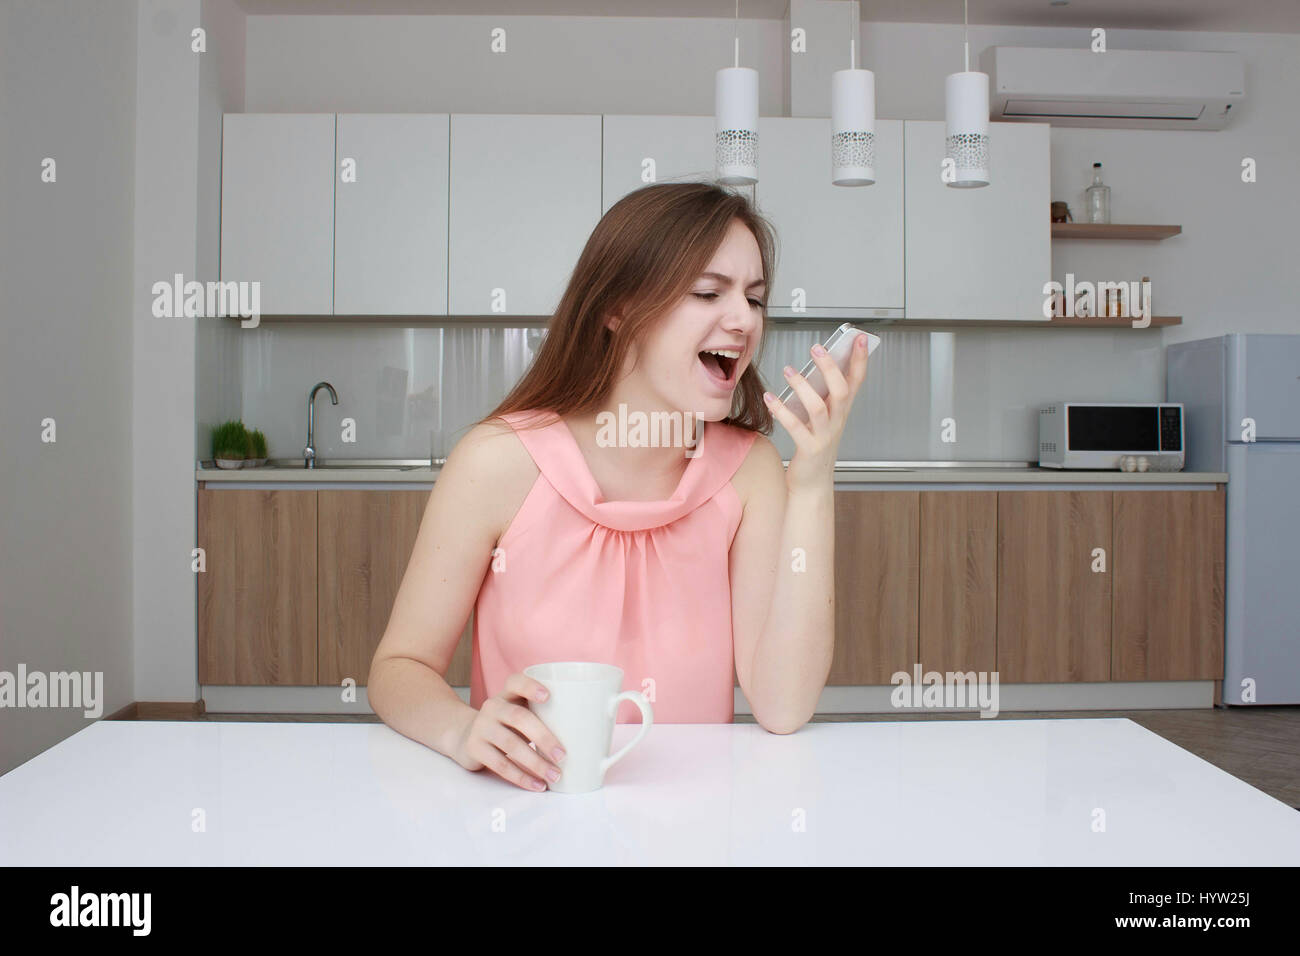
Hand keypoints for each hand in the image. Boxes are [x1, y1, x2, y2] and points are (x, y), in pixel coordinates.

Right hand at [451, 672, 565, 791]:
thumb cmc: (507, 724)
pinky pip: (500, 764)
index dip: (531, 686)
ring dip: (535, 763)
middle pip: (518, 718)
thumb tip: (588, 734)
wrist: (466, 736)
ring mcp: (481, 727)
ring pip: (510, 745)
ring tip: (554, 775)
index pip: (516, 682)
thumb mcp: (519, 712)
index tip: (548, 696)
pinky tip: (537, 784)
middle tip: (563, 755)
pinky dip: (521, 777)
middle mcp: (492, 707)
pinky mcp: (475, 748)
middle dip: (543, 738)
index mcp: (507, 694)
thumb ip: (543, 714)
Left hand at [764, 333, 870, 490]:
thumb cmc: (815, 447)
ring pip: (818, 407)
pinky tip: (770, 398)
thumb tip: (811, 369)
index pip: (856, 381)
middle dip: (831, 367)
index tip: (859, 338)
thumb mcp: (823, 418)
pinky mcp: (809, 449)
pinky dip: (781, 411)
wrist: (813, 484)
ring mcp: (825, 436)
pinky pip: (795, 427)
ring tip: (788, 370)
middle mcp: (837, 422)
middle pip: (841, 391)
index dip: (860, 360)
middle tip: (818, 347)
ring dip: (802, 386)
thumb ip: (821, 396)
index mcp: (842, 411)